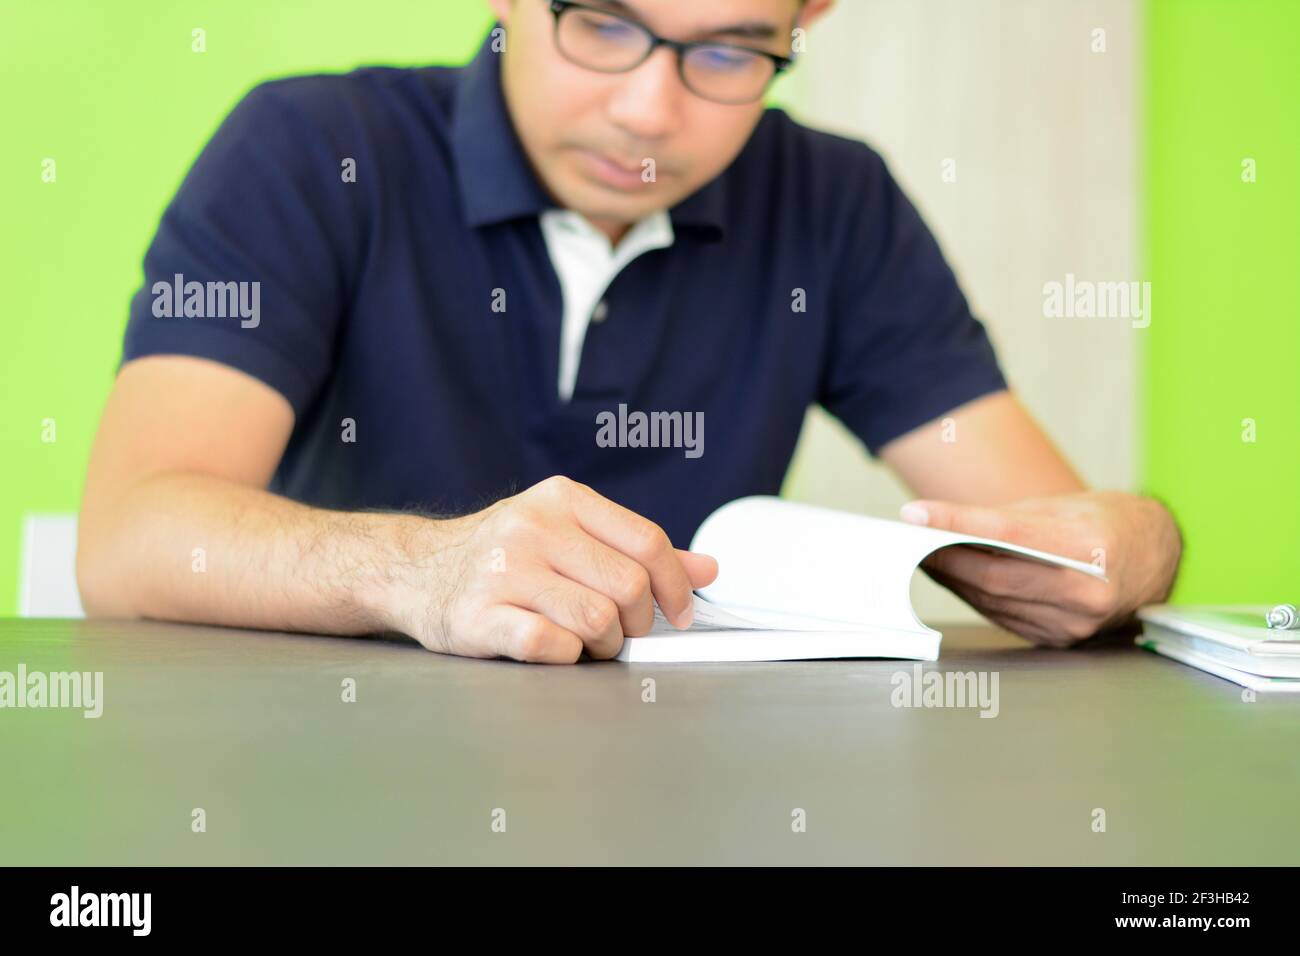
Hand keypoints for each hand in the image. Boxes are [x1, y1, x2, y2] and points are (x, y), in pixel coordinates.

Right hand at [377, 476, 717, 662]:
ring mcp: (502, 572)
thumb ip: (637, 550)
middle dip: (636, 623)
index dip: (674, 585)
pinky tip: (551, 648)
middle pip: (628, 586)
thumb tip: (710, 570)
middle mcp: (532, 528)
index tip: (679, 614)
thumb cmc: (505, 556)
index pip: (647, 541)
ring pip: (596, 621)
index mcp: (562, 500)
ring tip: (586, 643)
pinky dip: (564, 658)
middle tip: (620, 633)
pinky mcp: (478, 617)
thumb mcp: (569, 534)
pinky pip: (550, 648)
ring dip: (603, 646)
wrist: (415, 571)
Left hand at [899, 491, 1181, 646]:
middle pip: (994, 577)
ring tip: (922, 554)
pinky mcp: (1061, 639)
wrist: (1155, 559)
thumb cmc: (1109, 524)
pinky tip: (953, 577)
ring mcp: (1075, 624)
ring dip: (951, 579)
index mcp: (1093, 548)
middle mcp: (1088, 593)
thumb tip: (944, 523)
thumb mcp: (1066, 507)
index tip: (915, 515)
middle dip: (943, 557)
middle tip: (909, 538)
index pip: (1009, 534)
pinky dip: (973, 596)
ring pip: (993, 601)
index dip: (956, 523)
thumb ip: (1009, 518)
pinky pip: (1003, 616)